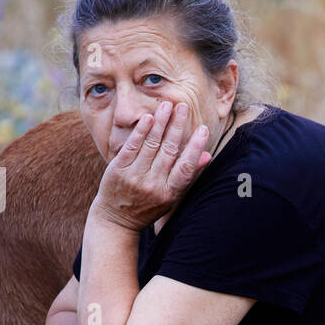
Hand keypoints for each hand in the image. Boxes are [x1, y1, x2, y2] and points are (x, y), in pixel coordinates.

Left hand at [91, 100, 212, 231]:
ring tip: (167, 105)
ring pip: (151, 145)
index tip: (203, 130)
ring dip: (160, 123)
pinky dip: (141, 131)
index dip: (195, 148)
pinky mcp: (118, 170)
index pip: (185, 168)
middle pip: (168, 151)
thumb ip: (188, 175)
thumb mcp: (171, 196)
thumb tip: (208, 156)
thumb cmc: (148, 206)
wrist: (117, 220)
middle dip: (176, 127)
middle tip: (183, 107)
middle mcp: (153, 185)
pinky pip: (132, 147)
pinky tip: (149, 118)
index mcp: (169, 192)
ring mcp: (134, 177)